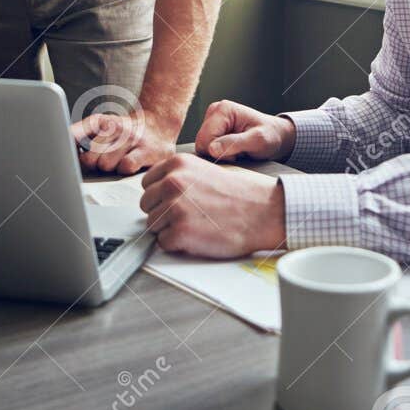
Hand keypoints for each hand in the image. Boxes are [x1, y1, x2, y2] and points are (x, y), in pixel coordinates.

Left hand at [71, 111, 176, 173]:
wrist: (159, 124)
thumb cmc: (125, 132)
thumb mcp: (100, 127)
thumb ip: (77, 136)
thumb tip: (56, 149)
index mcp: (99, 122)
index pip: (72, 138)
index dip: (66, 152)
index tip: (65, 161)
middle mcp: (114, 127)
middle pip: (88, 159)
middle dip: (94, 165)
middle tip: (105, 160)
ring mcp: (131, 137)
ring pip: (105, 164)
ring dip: (111, 168)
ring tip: (120, 161)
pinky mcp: (147, 149)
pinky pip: (125, 167)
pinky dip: (126, 171)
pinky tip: (131, 166)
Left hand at [139, 152, 285, 257]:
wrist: (262, 212)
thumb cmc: (238, 195)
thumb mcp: (204, 172)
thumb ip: (178, 177)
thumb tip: (156, 193)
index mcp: (178, 164)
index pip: (147, 184)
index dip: (160, 196)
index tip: (176, 201)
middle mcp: (172, 182)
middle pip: (147, 205)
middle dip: (162, 213)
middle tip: (189, 215)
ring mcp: (175, 207)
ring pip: (152, 225)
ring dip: (169, 229)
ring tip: (196, 225)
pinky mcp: (180, 232)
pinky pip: (162, 243)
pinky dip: (177, 244)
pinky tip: (197, 236)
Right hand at [193, 100, 296, 162]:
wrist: (275, 135)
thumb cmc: (270, 135)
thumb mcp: (258, 140)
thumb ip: (235, 143)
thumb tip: (212, 148)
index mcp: (223, 109)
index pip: (206, 138)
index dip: (220, 152)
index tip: (238, 153)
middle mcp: (214, 112)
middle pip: (202, 142)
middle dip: (218, 153)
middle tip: (237, 153)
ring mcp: (211, 120)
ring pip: (202, 147)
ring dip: (218, 154)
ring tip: (236, 151)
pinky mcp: (211, 130)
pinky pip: (206, 147)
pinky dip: (218, 153)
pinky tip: (231, 150)